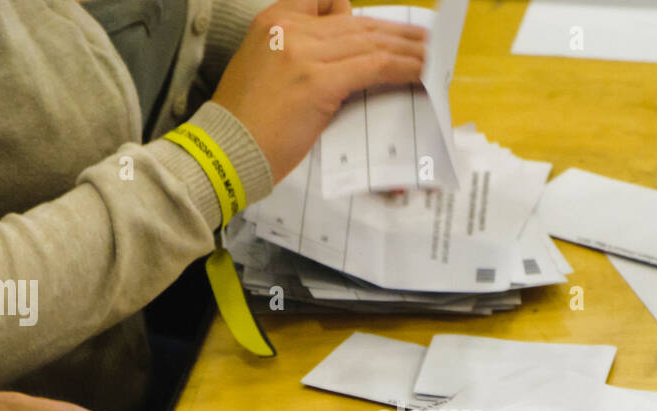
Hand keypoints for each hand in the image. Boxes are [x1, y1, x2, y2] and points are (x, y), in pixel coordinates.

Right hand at [212, 0, 427, 182]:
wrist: (225, 149)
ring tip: (431, 55)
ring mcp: (304, 53)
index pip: (326, 1)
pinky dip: (402, 68)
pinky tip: (421, 73)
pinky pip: (373, 67)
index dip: (362, 16)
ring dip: (407, 50)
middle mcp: (289, 28)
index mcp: (273, 21)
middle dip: (395, 33)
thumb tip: (340, 53)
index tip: (385, 29)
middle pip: (356, 24)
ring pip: (369, 43)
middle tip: (424, 39)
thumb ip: (297, 52)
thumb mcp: (264, 68)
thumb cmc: (245, 122)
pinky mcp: (319, 81)